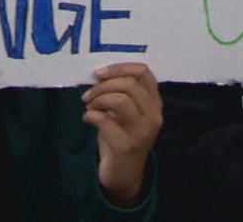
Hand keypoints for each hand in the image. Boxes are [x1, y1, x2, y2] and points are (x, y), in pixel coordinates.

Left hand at [81, 63, 161, 207]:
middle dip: (103, 85)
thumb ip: (122, 93)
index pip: (144, 72)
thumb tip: (99, 75)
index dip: (119, 67)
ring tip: (89, 105)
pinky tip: (87, 118)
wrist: (125, 174)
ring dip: (98, 99)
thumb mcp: (128, 112)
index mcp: (155, 103)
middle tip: (88, 94)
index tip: (99, 73)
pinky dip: (91, 115)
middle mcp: (154, 116)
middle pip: (129, 84)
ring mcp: (142, 132)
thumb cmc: (122, 136)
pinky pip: (105, 121)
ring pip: (120, 100)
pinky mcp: (126, 146)